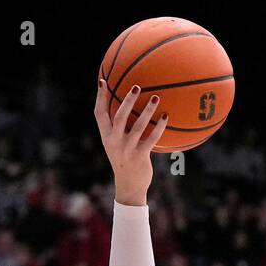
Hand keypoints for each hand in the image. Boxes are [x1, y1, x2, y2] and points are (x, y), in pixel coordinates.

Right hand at [93, 78, 168, 205]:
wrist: (129, 185)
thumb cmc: (124, 159)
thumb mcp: (116, 143)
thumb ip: (117, 127)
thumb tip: (126, 106)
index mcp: (106, 136)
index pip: (99, 114)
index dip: (100, 97)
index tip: (103, 81)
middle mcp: (114, 141)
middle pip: (119, 116)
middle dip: (127, 101)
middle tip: (137, 86)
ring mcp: (127, 149)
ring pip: (138, 126)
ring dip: (147, 110)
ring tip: (156, 97)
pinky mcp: (140, 156)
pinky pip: (151, 138)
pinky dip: (159, 127)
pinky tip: (166, 116)